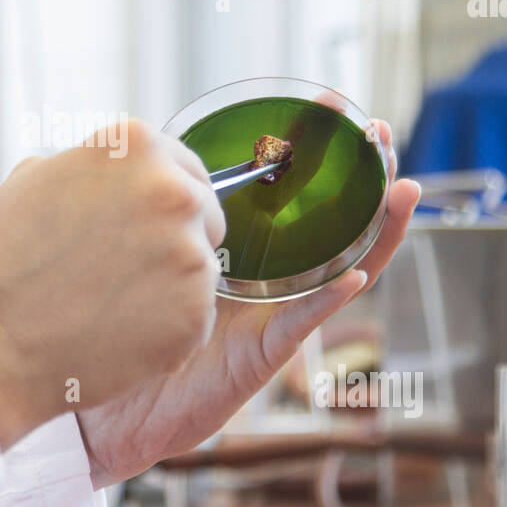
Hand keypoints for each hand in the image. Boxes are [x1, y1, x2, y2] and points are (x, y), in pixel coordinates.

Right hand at [0, 119, 225, 450]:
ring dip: (169, 285)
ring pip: (201, 269)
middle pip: (204, 213)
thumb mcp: (33, 180)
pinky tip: (117, 334)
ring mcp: (189, 255)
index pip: (183, 164)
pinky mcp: (193, 315)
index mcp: (135, 147)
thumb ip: (91, 168)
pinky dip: (165, 330)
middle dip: (174, 238)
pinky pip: (194, 318)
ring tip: (108, 305)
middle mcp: (172, 192)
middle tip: (124, 268)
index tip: (142, 221)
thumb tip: (115, 175)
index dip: (161, 196)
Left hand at [75, 119, 420, 487]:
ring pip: (337, 266)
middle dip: (360, 177)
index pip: (283, 190)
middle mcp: (262, 278)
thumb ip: (151, 210)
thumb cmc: (118, 324)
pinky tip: (358, 271)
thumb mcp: (138, 250)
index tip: (327, 103)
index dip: (310, 148)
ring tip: (402, 191)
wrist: (104, 402)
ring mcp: (269, 314)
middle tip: (380, 133)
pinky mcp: (263, 352)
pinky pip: (304, 320)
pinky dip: (332, 297)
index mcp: (236, 249)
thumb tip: (136, 146)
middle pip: (327, 221)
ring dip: (374, 230)